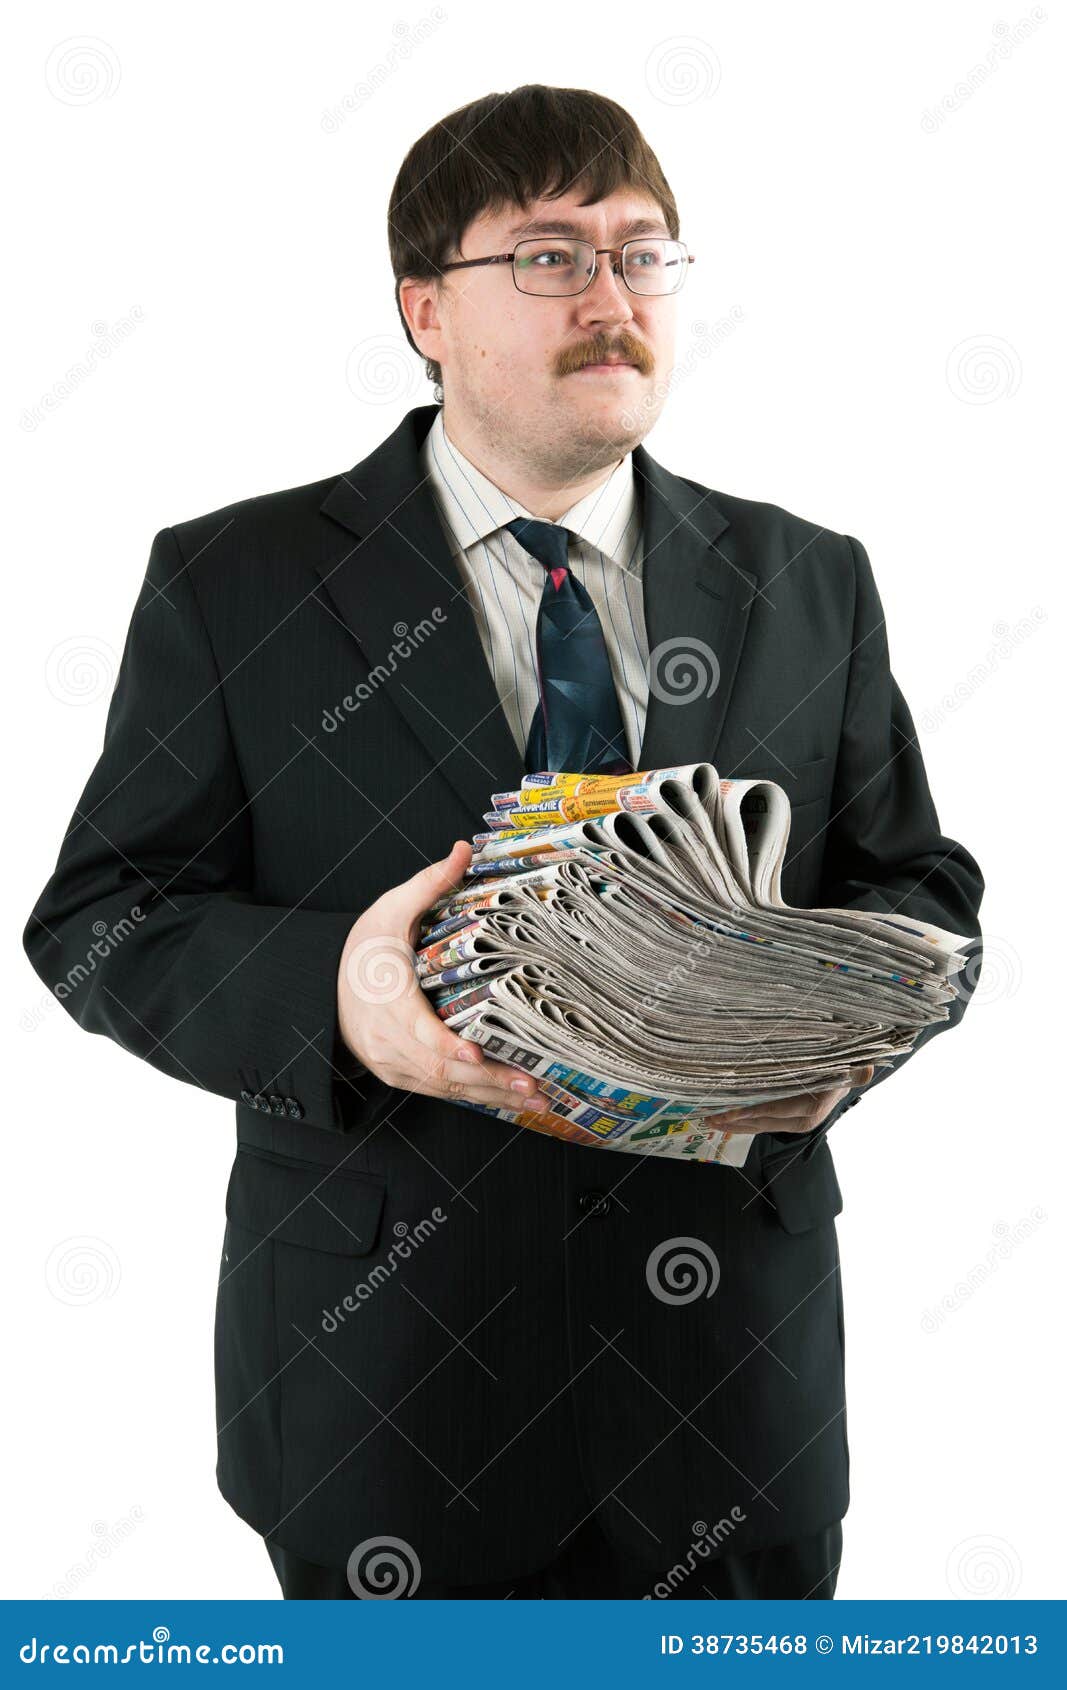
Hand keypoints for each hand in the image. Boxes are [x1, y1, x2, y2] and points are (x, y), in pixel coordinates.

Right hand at [337, 840, 550, 1113]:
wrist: (322, 987)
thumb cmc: (362, 948)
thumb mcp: (389, 910)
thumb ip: (428, 884)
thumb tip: (463, 850)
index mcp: (388, 999)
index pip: (419, 1030)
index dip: (449, 1046)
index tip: (478, 1055)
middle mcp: (388, 1040)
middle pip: (442, 1069)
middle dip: (490, 1081)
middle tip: (534, 1086)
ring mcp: (393, 1063)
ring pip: (445, 1087)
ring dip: (492, 1097)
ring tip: (537, 1100)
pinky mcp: (400, 1075)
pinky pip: (440, 1091)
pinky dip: (476, 1097)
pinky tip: (511, 1099)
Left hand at [704, 1064, 875, 1135]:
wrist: (850, 1075)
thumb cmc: (844, 1066)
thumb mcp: (850, 1067)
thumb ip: (856, 1073)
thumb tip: (865, 1070)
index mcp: (813, 1108)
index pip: (776, 1110)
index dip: (751, 1112)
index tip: (728, 1113)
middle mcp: (802, 1120)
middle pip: (762, 1122)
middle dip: (734, 1121)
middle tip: (708, 1117)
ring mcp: (793, 1122)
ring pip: (758, 1124)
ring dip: (734, 1123)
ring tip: (709, 1120)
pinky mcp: (787, 1120)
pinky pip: (762, 1121)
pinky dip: (743, 1119)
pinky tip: (725, 1117)